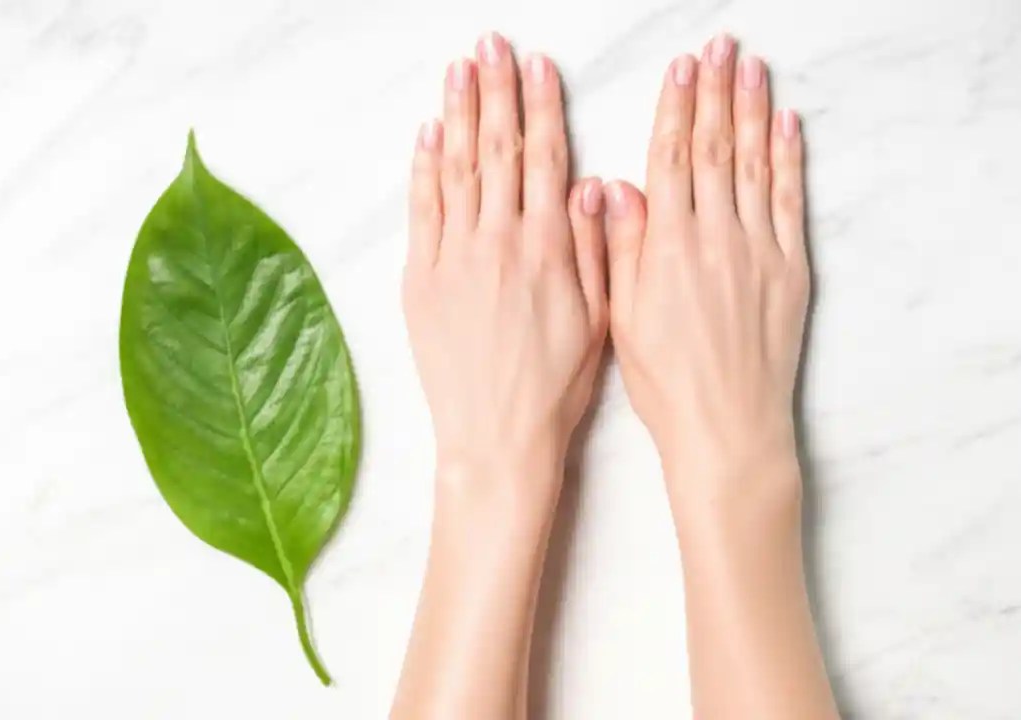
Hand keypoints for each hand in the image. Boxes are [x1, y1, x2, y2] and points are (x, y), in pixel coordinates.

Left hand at [393, 35, 608, 719]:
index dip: (541, 108)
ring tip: (461, 69)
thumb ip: (594, 247)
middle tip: (492, 46)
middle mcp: (498, 242)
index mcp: (546, 247)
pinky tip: (428, 135)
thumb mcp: (598, 317)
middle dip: (496, 91)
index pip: (543, 159)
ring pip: (456, 169)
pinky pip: (422, 210)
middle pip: (496, 149)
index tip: (538, 67)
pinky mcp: (422, 280)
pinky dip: (424, 169)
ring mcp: (454, 257)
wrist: (499, 438)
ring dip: (458, 113)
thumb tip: (592, 187)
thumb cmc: (556, 387)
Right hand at [604, 36, 809, 503]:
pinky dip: (788, 160)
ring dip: (752, 110)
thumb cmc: (666, 382)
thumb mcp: (623, 316)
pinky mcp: (789, 270)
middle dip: (716, 93)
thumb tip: (614, 187)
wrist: (727, 427)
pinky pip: (789, 202)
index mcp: (667, 247)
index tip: (680, 70)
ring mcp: (758, 250)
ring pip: (754, 165)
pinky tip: (786, 125)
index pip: (672, 159)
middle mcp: (715, 238)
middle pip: (716, 149)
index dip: (676, 109)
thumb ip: (622, 247)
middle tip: (720, 48)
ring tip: (751, 67)